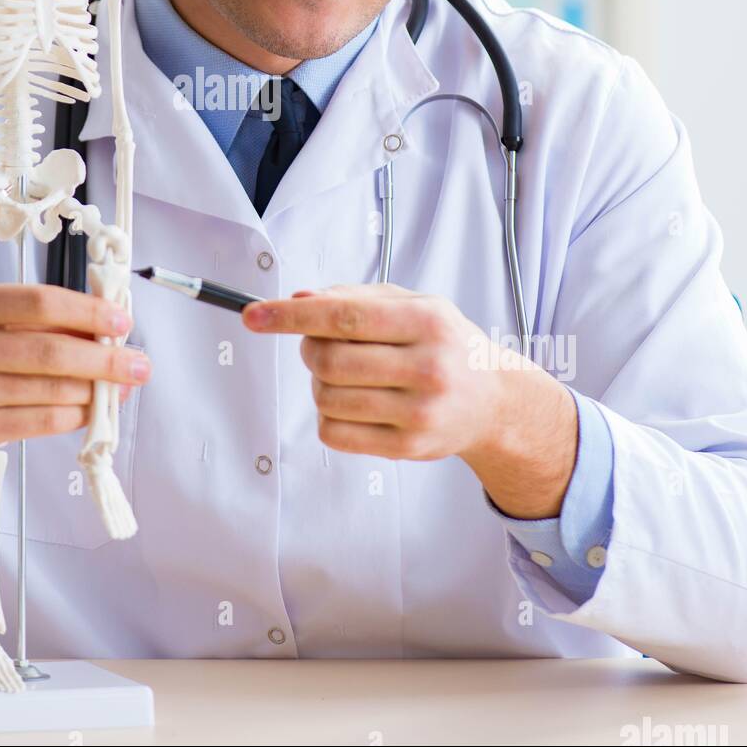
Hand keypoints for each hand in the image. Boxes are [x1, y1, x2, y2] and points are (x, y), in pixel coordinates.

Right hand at [0, 284, 149, 490]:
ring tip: (121, 387)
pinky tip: (90, 411)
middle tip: (138, 362)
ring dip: (96, 390)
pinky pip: (37, 422)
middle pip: (50, 349)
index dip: (87, 310)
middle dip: (105, 357)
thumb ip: (18, 320)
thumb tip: (93, 327)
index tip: (119, 320)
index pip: (37, 302)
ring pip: (50, 389)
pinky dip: (72, 417)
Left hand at [241, 283, 576, 516]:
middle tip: (317, 346)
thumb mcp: (411, 305)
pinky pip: (336, 433)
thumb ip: (353, 298)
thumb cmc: (442, 343)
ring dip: (319, 384)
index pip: (344, 316)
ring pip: (328, 398)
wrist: (494, 400)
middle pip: (330, 360)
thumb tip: (297, 298)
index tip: (253, 315)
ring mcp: (420, 412)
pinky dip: (328, 416)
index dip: (291, 316)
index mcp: (426, 321)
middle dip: (307, 350)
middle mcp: (428, 367)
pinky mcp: (410, 448)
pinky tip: (352, 404)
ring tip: (343, 376)